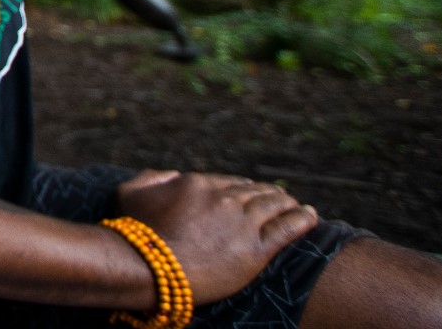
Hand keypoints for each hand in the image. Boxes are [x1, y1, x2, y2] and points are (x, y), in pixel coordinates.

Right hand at [116, 170, 317, 304]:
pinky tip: (311, 217)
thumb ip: (151, 177)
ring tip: (298, 206)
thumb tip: (172, 174)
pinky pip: (286, 230)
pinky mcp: (255, 251)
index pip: (227, 181)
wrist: (148, 267)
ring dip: (288, 204)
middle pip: (254, 191)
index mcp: (197, 183)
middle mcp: (224, 199)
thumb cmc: (134, 232)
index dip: (241, 186)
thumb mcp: (131, 194)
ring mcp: (242, 224)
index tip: (250, 190)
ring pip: (274, 207)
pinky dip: (301, 221)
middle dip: (268, 193)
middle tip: (279, 197)